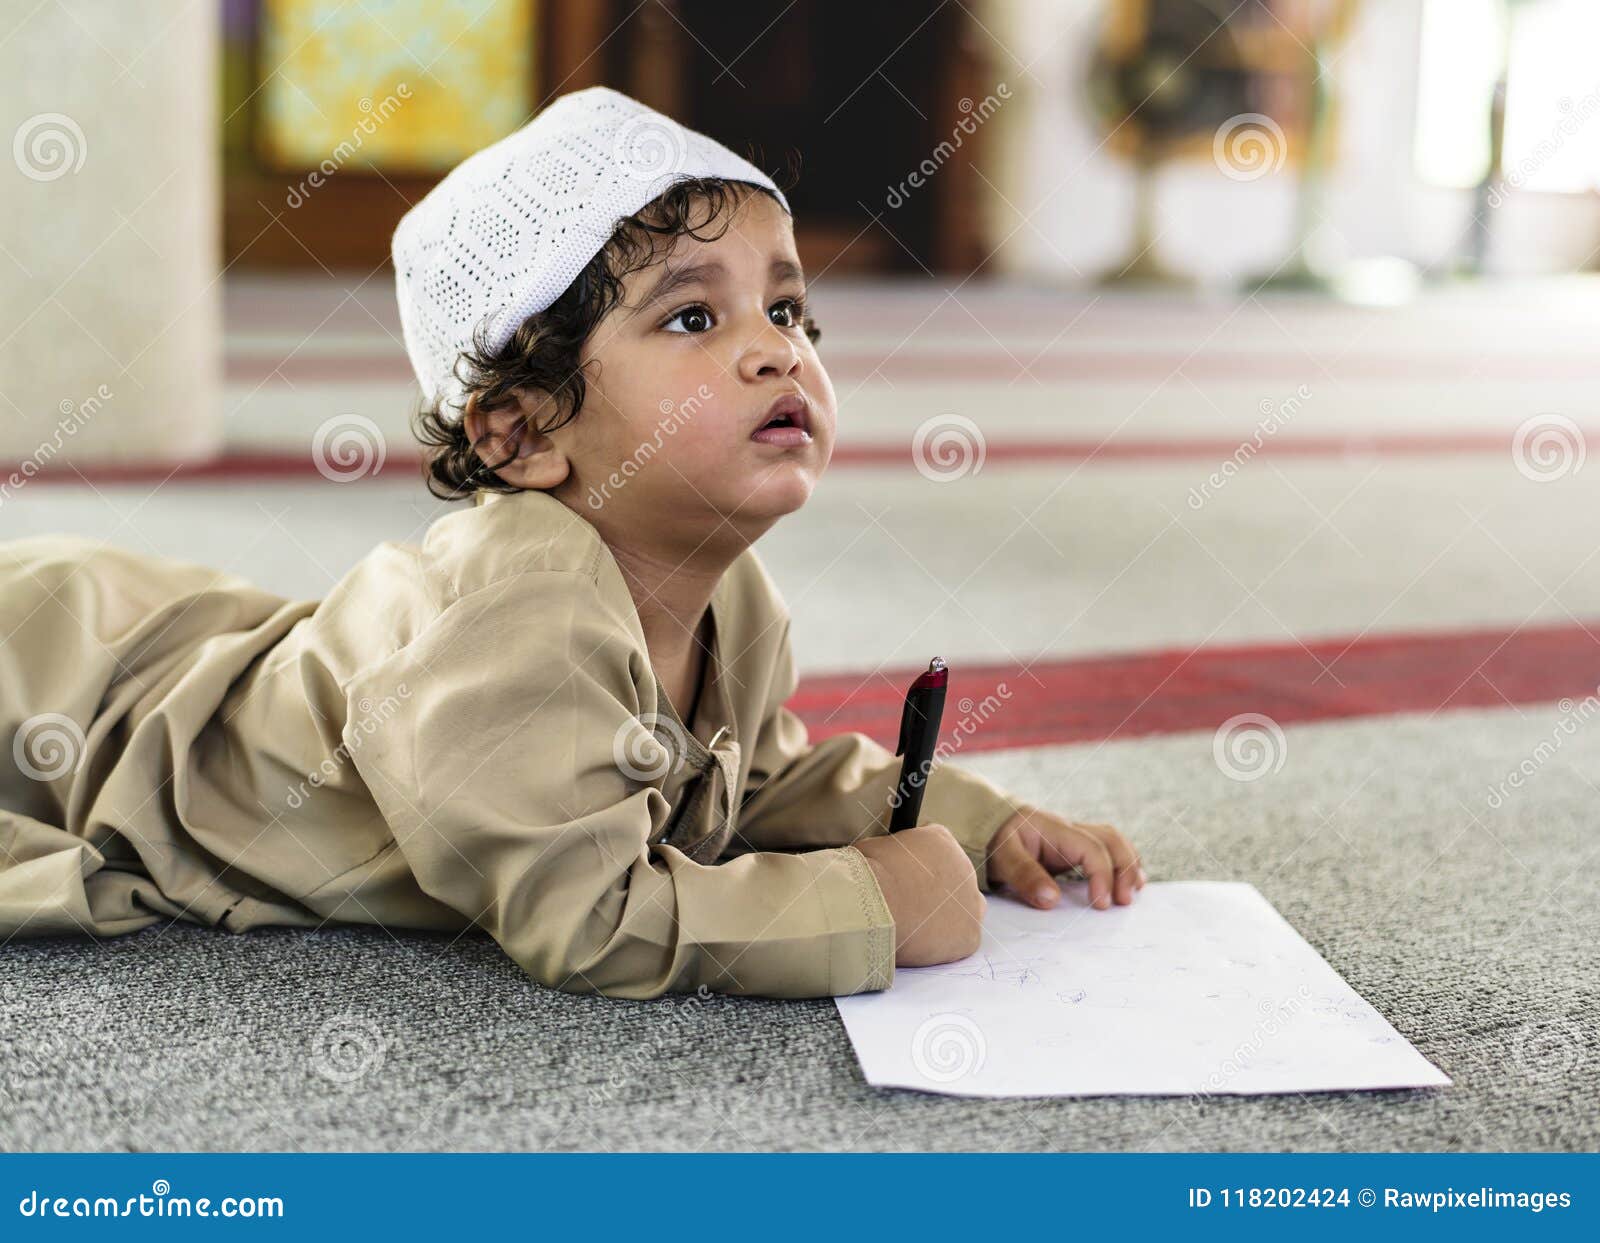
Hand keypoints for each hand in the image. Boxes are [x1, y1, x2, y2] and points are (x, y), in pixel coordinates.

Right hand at [853, 824, 984, 965]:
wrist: (872, 907)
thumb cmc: (867, 875)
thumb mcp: (874, 847)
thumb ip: (889, 852)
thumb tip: (882, 861)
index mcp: (940, 839)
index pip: (936, 848)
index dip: (917, 865)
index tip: (903, 878)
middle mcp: (964, 866)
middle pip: (953, 879)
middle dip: (934, 891)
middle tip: (909, 905)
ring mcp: (970, 902)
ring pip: (964, 909)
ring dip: (946, 916)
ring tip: (916, 926)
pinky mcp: (969, 935)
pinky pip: (960, 940)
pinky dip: (943, 944)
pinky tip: (920, 944)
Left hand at [984, 805, 1144, 910]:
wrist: (987, 824)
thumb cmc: (995, 841)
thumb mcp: (1002, 857)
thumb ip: (1025, 876)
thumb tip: (1052, 900)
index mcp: (1055, 830)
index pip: (1091, 848)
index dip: (1102, 875)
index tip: (1101, 904)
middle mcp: (1070, 830)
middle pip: (1110, 839)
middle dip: (1124, 869)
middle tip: (1124, 902)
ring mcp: (1073, 837)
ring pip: (1112, 841)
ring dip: (1127, 864)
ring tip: (1134, 892)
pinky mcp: (1073, 848)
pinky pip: (1105, 849)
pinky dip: (1120, 864)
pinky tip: (1126, 883)